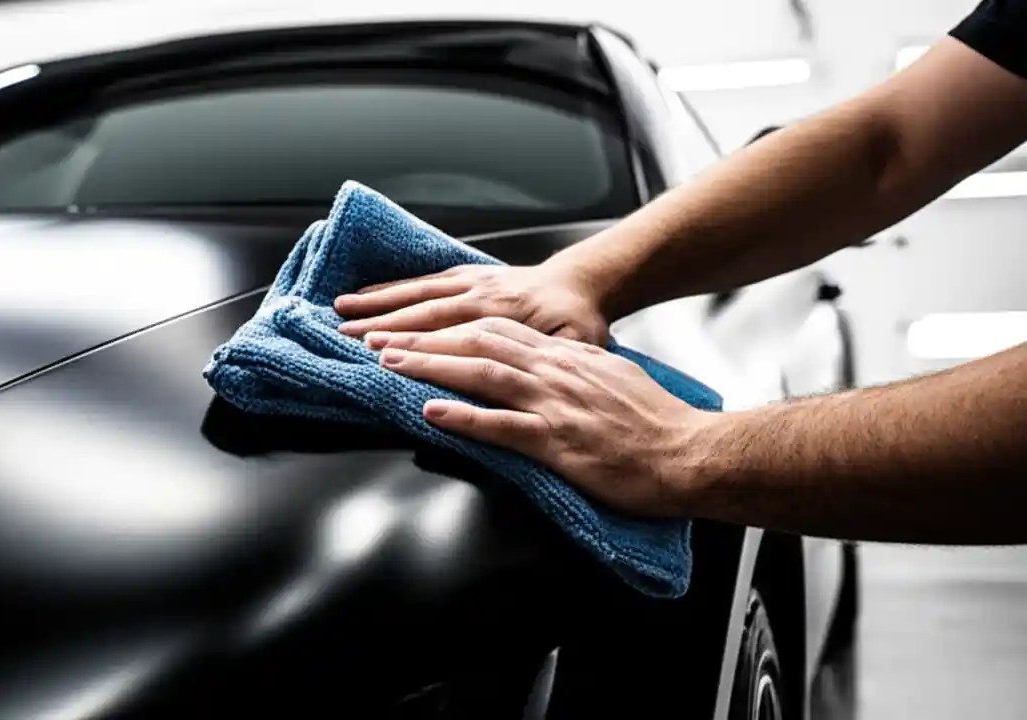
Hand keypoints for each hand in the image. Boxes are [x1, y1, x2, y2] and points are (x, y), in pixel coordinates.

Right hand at [335, 262, 607, 342]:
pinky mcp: (469, 275)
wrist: (584, 283)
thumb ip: (551, 358)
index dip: (416, 342)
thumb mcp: (579, 346)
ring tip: (343, 310)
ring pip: (420, 291)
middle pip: (427, 309)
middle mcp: (485, 292)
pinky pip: (426, 279)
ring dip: (380, 301)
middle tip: (346, 336)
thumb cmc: (580, 322)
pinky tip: (369, 294)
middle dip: (383, 322)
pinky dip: (394, 285)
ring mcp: (474, 280)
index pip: (452, 330)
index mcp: (508, 312)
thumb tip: (525, 376)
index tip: (382, 354)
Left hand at [367, 317, 713, 516]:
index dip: (451, 327)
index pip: (498, 331)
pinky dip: (463, 417)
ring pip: (482, 375)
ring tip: (392, 364)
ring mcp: (555, 405)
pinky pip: (501, 426)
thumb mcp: (613, 380)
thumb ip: (577, 369)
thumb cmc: (656, 424)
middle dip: (426, 339)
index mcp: (566, 358)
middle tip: (383, 340)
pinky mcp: (558, 442)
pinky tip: (432, 412)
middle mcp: (555, 373)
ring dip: (431, 367)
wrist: (691, 454)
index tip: (416, 327)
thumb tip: (553, 365)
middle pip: (479, 344)